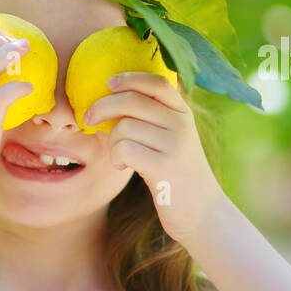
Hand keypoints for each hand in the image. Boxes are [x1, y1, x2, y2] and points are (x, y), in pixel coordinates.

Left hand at [82, 72, 229, 243]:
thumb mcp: (172, 140)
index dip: (130, 78)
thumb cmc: (176, 175)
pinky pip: (123, 149)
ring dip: (112, 142)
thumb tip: (112, 99)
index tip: (109, 83)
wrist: (202, 211)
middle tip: (89, 119)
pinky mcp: (164, 167)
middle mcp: (181, 124)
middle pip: (131, 100)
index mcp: (183, 113)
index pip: (156, 83)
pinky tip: (122, 167)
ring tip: (119, 156)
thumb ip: (154, 119)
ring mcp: (175, 145)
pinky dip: (115, 157)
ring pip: (124, 126)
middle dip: (102, 107)